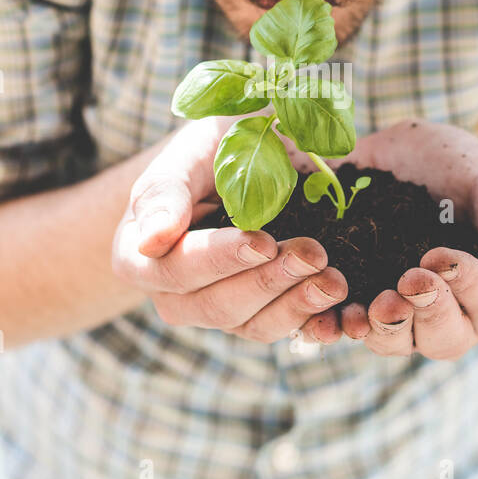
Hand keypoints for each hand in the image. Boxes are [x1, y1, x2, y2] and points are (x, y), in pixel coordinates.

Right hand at [112, 116, 346, 341]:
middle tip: (314, 253)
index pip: (175, 269)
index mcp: (139, 257)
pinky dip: (312, 319)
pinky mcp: (255, 317)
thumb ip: (166, 191)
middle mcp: (173, 295)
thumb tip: (151, 240)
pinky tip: (338, 303)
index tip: (262, 241)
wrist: (248, 157)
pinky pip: (280, 329)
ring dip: (296, 304)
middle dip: (267, 280)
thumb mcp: (189, 152)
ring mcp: (215, 311)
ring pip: (251, 325)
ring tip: (333, 279)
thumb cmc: (212, 148)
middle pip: (215, 305)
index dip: (219, 259)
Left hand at [304, 120, 477, 358]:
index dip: (466, 285)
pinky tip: (327, 314)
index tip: (442, 255)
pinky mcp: (357, 303)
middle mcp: (450, 317)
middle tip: (409, 282)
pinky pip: (348, 327)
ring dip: (381, 328)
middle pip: (443, 338)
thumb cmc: (467, 177)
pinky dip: (337, 324)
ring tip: (368, 306)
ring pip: (395, 342)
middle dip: (426, 312)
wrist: (412, 159)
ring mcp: (402, 316)